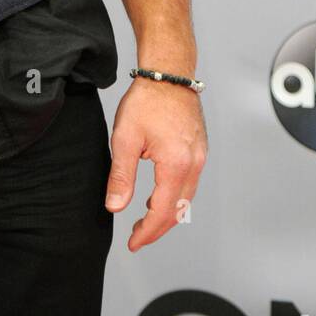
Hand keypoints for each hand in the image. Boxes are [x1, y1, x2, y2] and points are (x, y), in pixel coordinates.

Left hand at [104, 76, 207, 250]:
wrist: (168, 73)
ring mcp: (200, 157)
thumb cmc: (147, 100)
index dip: (147, 232)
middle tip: (136, 236)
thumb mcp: (125, 139)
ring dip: (166, 212)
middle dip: (157, 227)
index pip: (162, 212)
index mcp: (176, 165)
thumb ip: (121, 176)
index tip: (133, 243)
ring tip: (144, 218)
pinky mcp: (199, 150)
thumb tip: (116, 207)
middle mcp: (194, 164)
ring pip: (186, 198)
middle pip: (178, 210)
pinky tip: (157, 194)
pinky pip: (189, 183)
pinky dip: (174, 195)